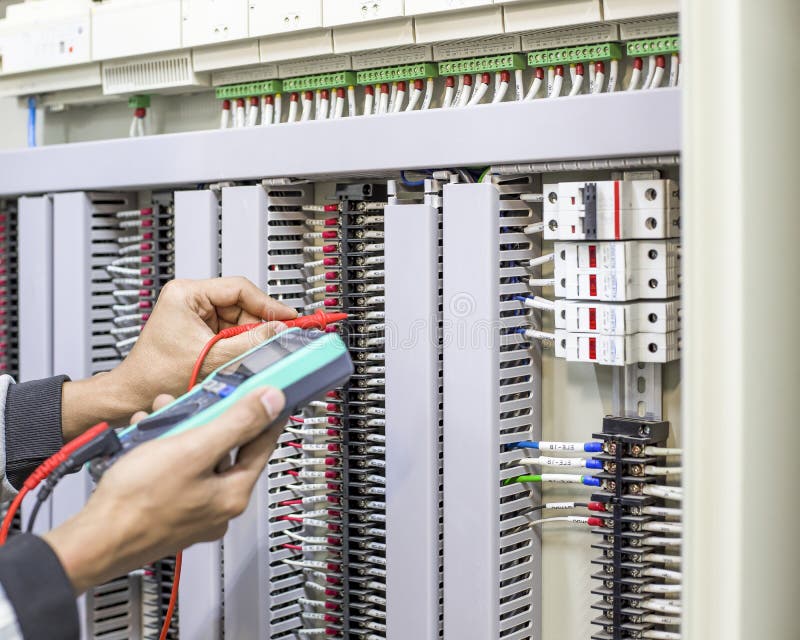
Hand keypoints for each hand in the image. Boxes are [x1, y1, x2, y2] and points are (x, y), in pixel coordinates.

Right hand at [44, 386, 285, 594]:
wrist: (92, 539)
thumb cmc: (138, 502)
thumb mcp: (193, 449)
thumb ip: (237, 423)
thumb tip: (271, 402)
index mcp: (233, 495)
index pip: (263, 444)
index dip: (264, 414)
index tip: (264, 394)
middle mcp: (217, 508)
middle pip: (226, 449)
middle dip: (207, 418)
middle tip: (194, 401)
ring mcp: (192, 512)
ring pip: (196, 457)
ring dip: (180, 430)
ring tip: (161, 415)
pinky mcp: (168, 511)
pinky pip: (175, 471)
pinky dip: (163, 449)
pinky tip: (145, 437)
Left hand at [62, 277, 296, 437]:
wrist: (133, 396)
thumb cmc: (155, 375)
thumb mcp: (212, 357)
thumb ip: (250, 343)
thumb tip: (279, 331)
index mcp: (187, 293)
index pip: (240, 289)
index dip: (269, 304)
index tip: (289, 317)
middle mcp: (191, 300)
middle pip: (243, 306)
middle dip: (258, 327)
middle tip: (278, 341)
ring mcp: (196, 316)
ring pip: (239, 322)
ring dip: (248, 339)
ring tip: (250, 356)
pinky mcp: (200, 331)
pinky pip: (231, 334)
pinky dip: (240, 347)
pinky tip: (240, 359)